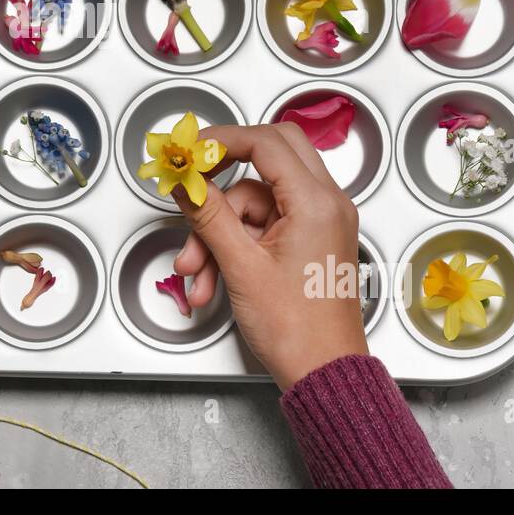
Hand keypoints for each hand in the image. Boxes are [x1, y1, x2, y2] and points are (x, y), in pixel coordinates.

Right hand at [172, 122, 367, 389]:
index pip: (266, 143)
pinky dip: (234, 245)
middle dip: (224, 170)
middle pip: (269, 156)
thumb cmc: (300, 332)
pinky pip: (263, 225)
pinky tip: (210, 278)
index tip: (191, 150)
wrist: (323, 374)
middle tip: (194, 179)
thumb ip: (209, 216)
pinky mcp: (309, 241)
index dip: (222, 140)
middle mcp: (326, 205)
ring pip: (257, 201)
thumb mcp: (241, 267)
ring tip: (194, 270)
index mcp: (317, 203)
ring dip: (220, 229)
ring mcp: (318, 223)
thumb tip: (187, 183)